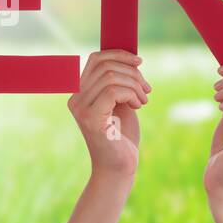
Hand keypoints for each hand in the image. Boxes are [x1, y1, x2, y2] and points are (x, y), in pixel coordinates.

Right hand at [67, 50, 149, 177]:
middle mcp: (75, 99)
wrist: (119, 167)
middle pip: (105, 66)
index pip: (96, 59)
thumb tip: (131, 60)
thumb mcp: (121, 103)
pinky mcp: (91, 119)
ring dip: (135, 85)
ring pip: (111, 77)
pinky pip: (113, 91)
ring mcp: (81, 109)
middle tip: (147, 88)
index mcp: (80, 93)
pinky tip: (139, 105)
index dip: (119, 55)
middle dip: (132, 72)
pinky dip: (131, 94)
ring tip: (144, 99)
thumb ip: (120, 83)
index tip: (139, 62)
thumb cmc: (122, 137)